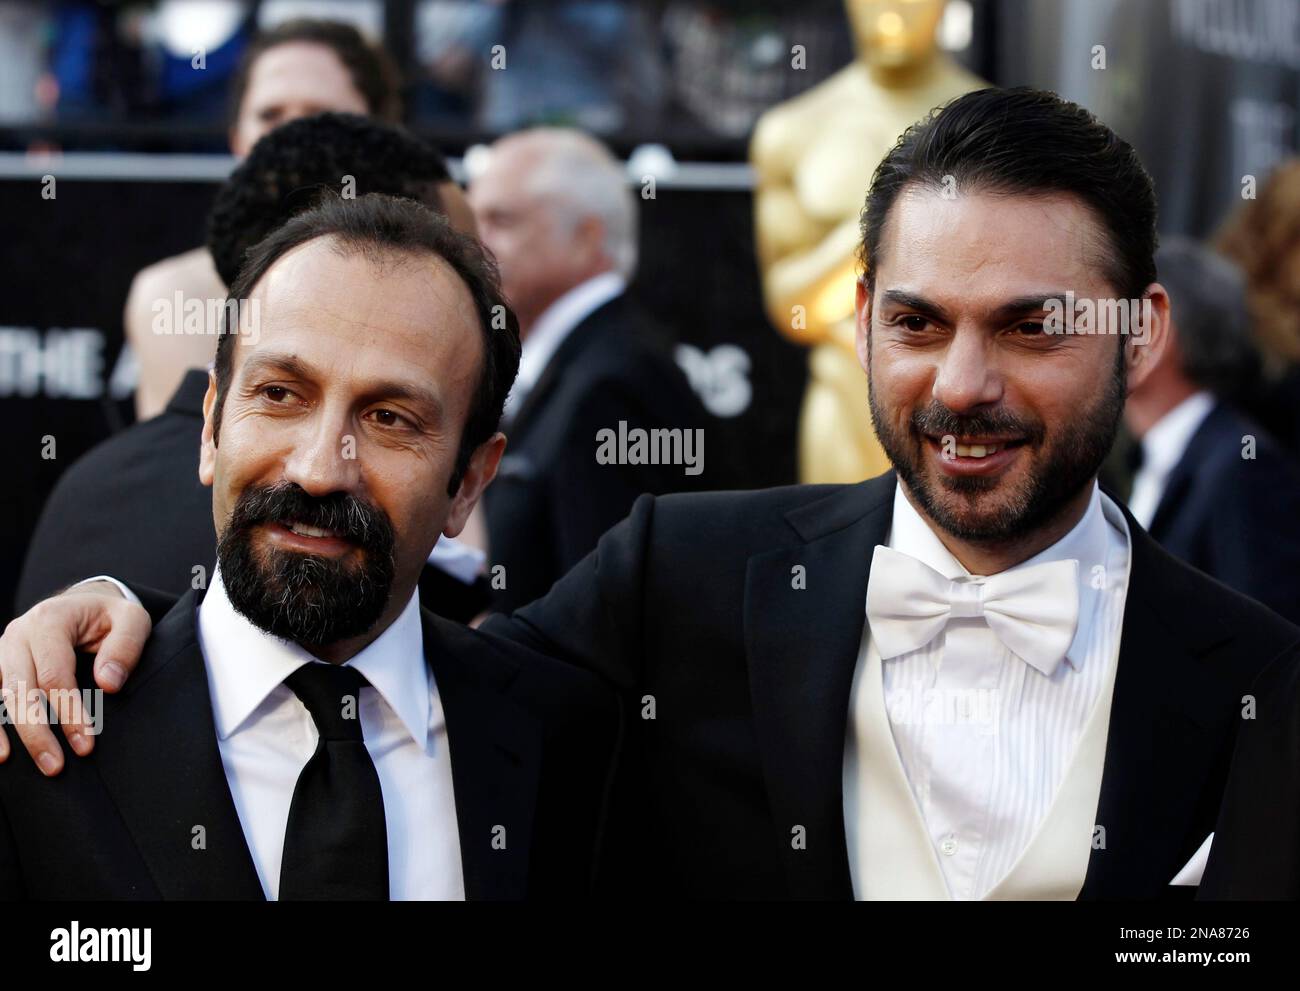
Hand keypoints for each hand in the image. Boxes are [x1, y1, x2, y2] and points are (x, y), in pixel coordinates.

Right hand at [0, 582, 150, 773]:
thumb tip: (108, 684)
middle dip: (37, 732)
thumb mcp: (132, 619)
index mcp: (49, 620)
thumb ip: (125, 647)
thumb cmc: (110, 615)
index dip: (68, 712)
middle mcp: (17, 634)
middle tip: (57, 766)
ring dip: (13, 734)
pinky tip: (2, 753)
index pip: (54, 674)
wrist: (85, 603)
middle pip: (20, 690)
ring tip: (34, 764)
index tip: (85, 744)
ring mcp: (3, 651)